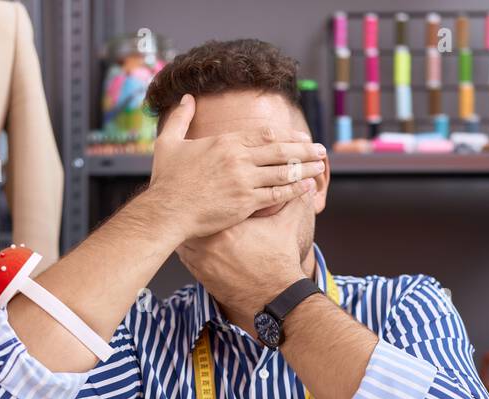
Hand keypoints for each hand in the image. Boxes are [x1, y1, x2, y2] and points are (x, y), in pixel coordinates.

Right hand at [147, 94, 324, 240]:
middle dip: (304, 150)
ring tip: (320, 166)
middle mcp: (239, 159)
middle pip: (281, 150)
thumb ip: (180, 118)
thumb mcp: (169, 142)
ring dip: (305, 168)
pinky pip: (277, 195)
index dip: (287, 135)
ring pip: (284, 172)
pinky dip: (295, 190)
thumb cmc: (166, 180)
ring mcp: (244, 181)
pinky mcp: (246, 202)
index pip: (265, 134)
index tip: (301, 137)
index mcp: (225, 142)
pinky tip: (307, 187)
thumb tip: (187, 97)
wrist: (167, 211)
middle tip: (321, 150)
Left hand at [177, 191, 310, 326]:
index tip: (203, 187)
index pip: (206, 201)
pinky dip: (187, 246)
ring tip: (189, 219)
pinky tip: (193, 239)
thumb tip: (304, 181)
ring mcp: (202, 260)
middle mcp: (210, 242)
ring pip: (181, 236)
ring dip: (186, 229)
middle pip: (189, 218)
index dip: (203, 192)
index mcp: (228, 225)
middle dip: (191, 210)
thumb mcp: (288, 225)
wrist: (276, 297)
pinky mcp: (200, 275)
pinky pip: (183, 255)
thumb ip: (292, 199)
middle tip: (190, 201)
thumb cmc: (281, 261)